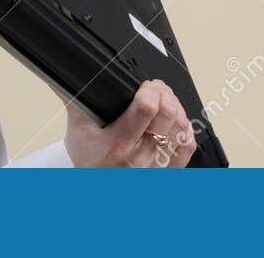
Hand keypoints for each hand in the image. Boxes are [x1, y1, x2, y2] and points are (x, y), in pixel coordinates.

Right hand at [61, 79, 197, 167]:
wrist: (94, 188)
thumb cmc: (89, 160)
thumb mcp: (77, 130)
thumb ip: (78, 100)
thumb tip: (76, 75)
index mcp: (116, 145)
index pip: (147, 108)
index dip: (150, 90)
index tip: (145, 86)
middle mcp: (139, 158)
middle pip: (168, 113)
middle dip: (164, 93)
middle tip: (156, 90)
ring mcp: (155, 167)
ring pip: (181, 127)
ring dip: (176, 107)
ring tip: (165, 102)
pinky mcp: (167, 172)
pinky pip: (187, 146)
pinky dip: (185, 128)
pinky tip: (175, 122)